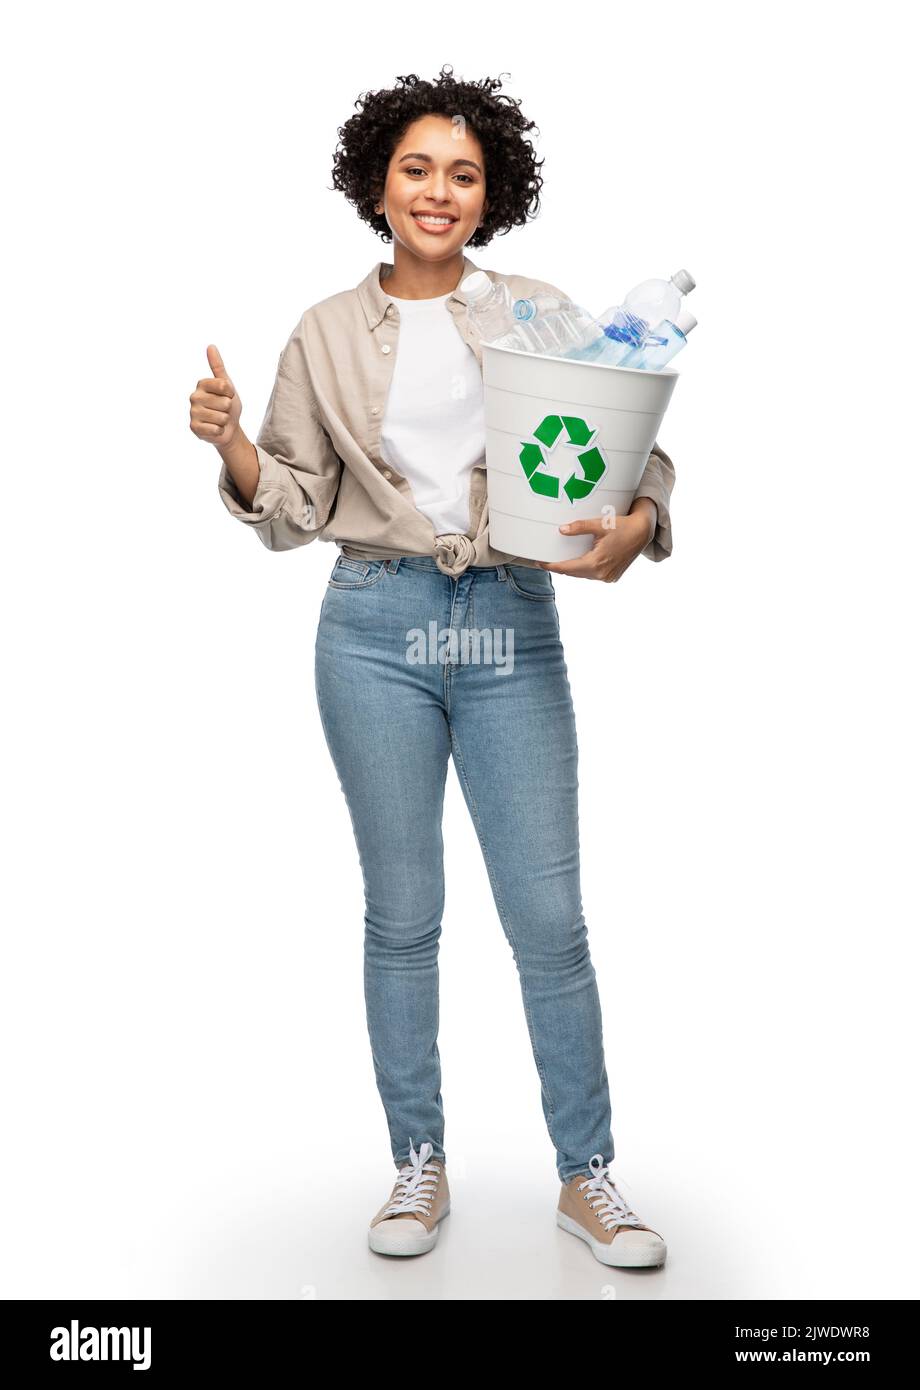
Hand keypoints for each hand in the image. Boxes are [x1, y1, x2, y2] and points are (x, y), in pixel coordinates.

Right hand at [189, 345, 241, 447]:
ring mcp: (192, 413)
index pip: (225, 386)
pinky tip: (215, 429)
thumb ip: (218, 366)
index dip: (231, 393)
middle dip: (228, 409)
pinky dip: (220, 431)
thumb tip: (210, 346)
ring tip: (219, 419)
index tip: (227, 396)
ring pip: (221, 417)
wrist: (228, 428)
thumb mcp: (227, 384)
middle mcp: (194, 397)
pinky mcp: (194, 428)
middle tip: (222, 410)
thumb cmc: (227, 404)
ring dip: (224, 421)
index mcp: (201, 384)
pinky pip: (216, 429)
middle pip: (225, 402)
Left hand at [536, 498, 656, 582]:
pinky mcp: (613, 576)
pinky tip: (579, 562)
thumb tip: (561, 530)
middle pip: (574, 573)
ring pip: (583, 575)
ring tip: (561, 561)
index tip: (539, 563)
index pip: (567, 568)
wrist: (643, 532)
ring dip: (573, 569)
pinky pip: (593, 575)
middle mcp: (601, 575)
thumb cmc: (622, 526)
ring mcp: (608, 578)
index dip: (552, 566)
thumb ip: (580, 527)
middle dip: (560, 568)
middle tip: (546, 561)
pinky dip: (585, 570)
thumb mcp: (600, 524)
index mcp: (596, 564)